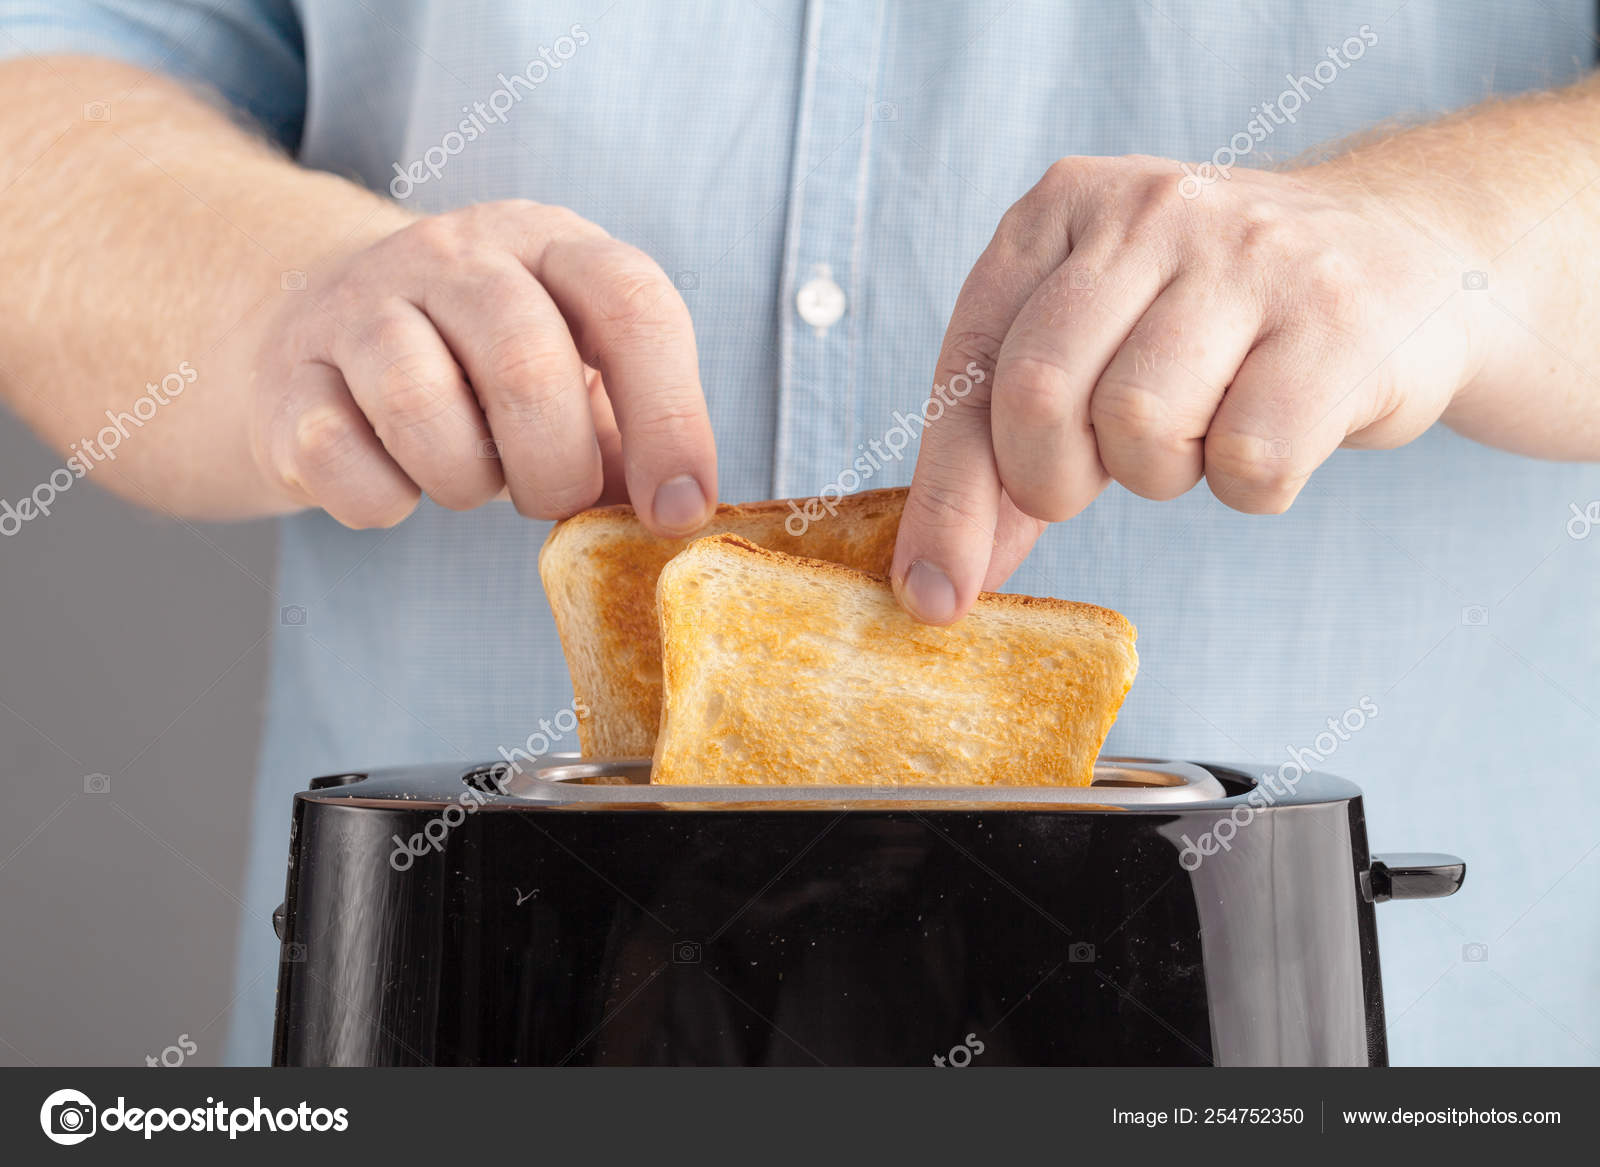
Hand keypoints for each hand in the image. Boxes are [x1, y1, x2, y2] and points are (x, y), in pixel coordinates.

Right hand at [247, 200, 715, 531]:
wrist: (312, 328)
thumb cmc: (474, 367)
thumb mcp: (570, 371)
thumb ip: (627, 434)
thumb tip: (674, 509)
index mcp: (548, 244)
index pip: (632, 303)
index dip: (670, 417)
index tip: (678, 509)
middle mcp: (452, 254)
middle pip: (525, 361)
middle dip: (556, 468)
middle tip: (551, 498)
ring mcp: (357, 306)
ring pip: (420, 406)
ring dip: (464, 481)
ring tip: (470, 478)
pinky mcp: (287, 377)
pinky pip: (336, 455)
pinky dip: (380, 499)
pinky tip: (394, 483)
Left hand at [892, 155, 1478, 622]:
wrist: (1407, 254)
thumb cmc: (1217, 323)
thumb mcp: (1098, 345)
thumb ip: (1007, 445)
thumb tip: (937, 579)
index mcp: (1062, 209)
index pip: (970, 369)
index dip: (946, 497)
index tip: (932, 593)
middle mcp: (1149, 211)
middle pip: (1038, 396)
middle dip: (1053, 479)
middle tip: (1100, 474)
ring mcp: (1250, 255)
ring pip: (1139, 429)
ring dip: (1164, 472)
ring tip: (1209, 422)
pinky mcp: (1339, 319)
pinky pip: (1249, 461)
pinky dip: (1252, 486)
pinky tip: (1279, 428)